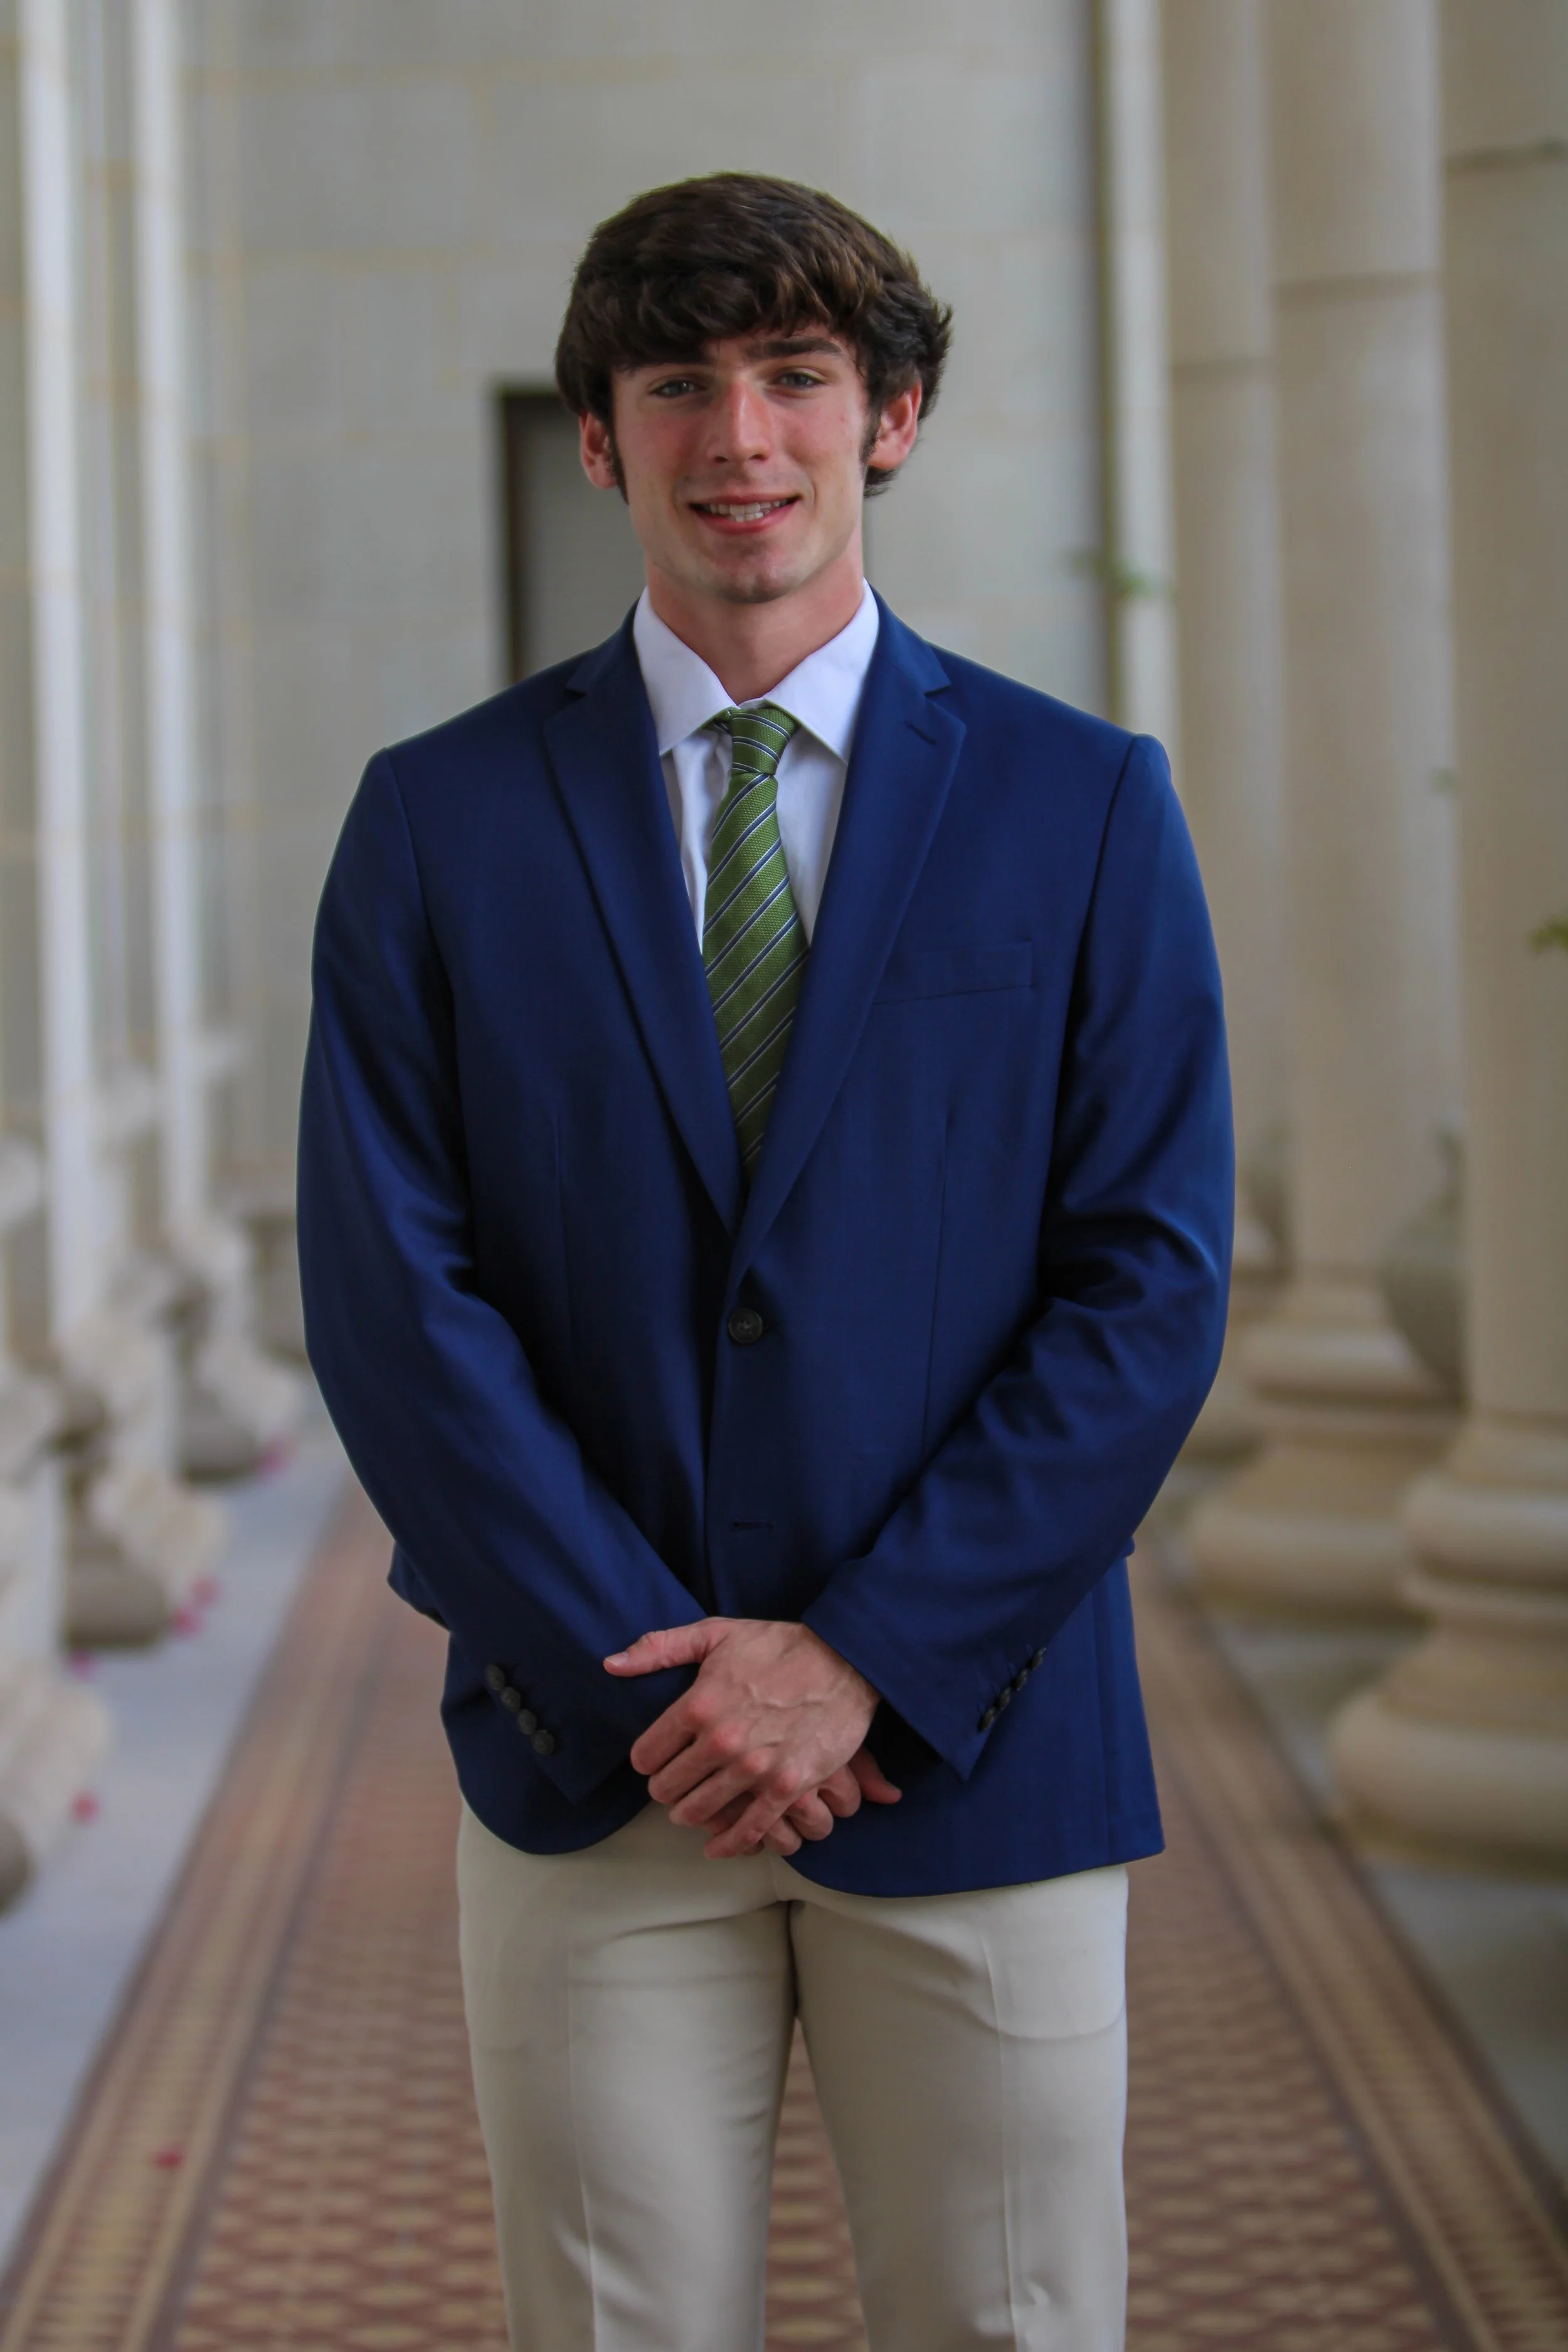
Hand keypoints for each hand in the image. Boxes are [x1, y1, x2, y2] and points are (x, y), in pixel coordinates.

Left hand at [605, 1618, 900, 1858]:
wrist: (845, 1660)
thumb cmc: (779, 1646)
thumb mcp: (716, 1633)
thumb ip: (660, 1648)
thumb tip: (611, 1665)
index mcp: (698, 1704)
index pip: (646, 1754)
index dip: (647, 1760)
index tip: (655, 1760)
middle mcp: (721, 1740)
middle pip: (668, 1788)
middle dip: (667, 1790)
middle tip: (675, 1786)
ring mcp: (754, 1767)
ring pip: (700, 1812)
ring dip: (692, 1815)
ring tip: (694, 1809)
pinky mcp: (786, 1787)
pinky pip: (748, 1830)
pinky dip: (729, 1843)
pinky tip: (718, 1846)